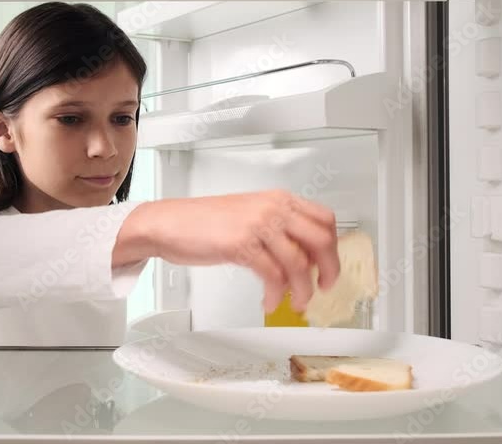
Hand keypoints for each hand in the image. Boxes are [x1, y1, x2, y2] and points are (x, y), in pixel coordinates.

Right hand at [122, 190, 340, 312]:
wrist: (167, 223)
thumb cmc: (203, 222)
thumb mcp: (249, 216)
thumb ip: (277, 229)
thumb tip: (303, 257)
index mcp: (278, 199)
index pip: (324, 219)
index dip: (333, 248)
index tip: (329, 268)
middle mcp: (272, 208)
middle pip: (320, 239)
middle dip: (328, 270)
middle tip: (323, 288)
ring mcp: (257, 225)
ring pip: (299, 262)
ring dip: (302, 289)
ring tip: (296, 303)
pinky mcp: (241, 245)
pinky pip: (272, 275)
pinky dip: (276, 294)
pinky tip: (271, 301)